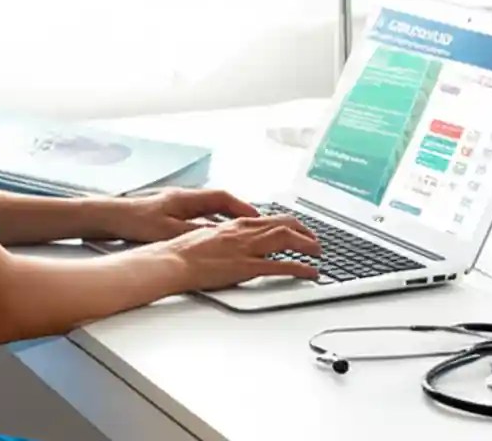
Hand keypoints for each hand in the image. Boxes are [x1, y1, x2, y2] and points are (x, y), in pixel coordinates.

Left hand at [106, 187, 263, 242]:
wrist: (110, 217)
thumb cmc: (135, 221)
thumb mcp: (168, 230)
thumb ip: (196, 232)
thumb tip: (219, 234)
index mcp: (185, 198)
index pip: (222, 198)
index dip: (242, 207)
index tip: (257, 216)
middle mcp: (183, 198)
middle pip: (218, 201)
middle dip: (238, 212)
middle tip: (256, 222)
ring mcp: (175, 204)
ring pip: (208, 208)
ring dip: (224, 217)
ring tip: (239, 229)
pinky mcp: (167, 213)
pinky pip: (197, 215)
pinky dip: (209, 223)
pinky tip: (211, 234)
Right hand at [160, 215, 322, 289]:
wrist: (172, 261)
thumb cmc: (183, 251)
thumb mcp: (207, 236)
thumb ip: (224, 236)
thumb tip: (232, 239)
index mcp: (235, 224)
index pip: (270, 219)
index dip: (290, 224)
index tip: (299, 229)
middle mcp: (244, 232)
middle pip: (284, 225)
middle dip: (304, 232)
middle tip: (315, 241)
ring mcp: (246, 249)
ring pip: (287, 239)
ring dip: (307, 245)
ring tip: (319, 253)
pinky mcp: (246, 267)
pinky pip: (281, 266)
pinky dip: (300, 268)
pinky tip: (311, 272)